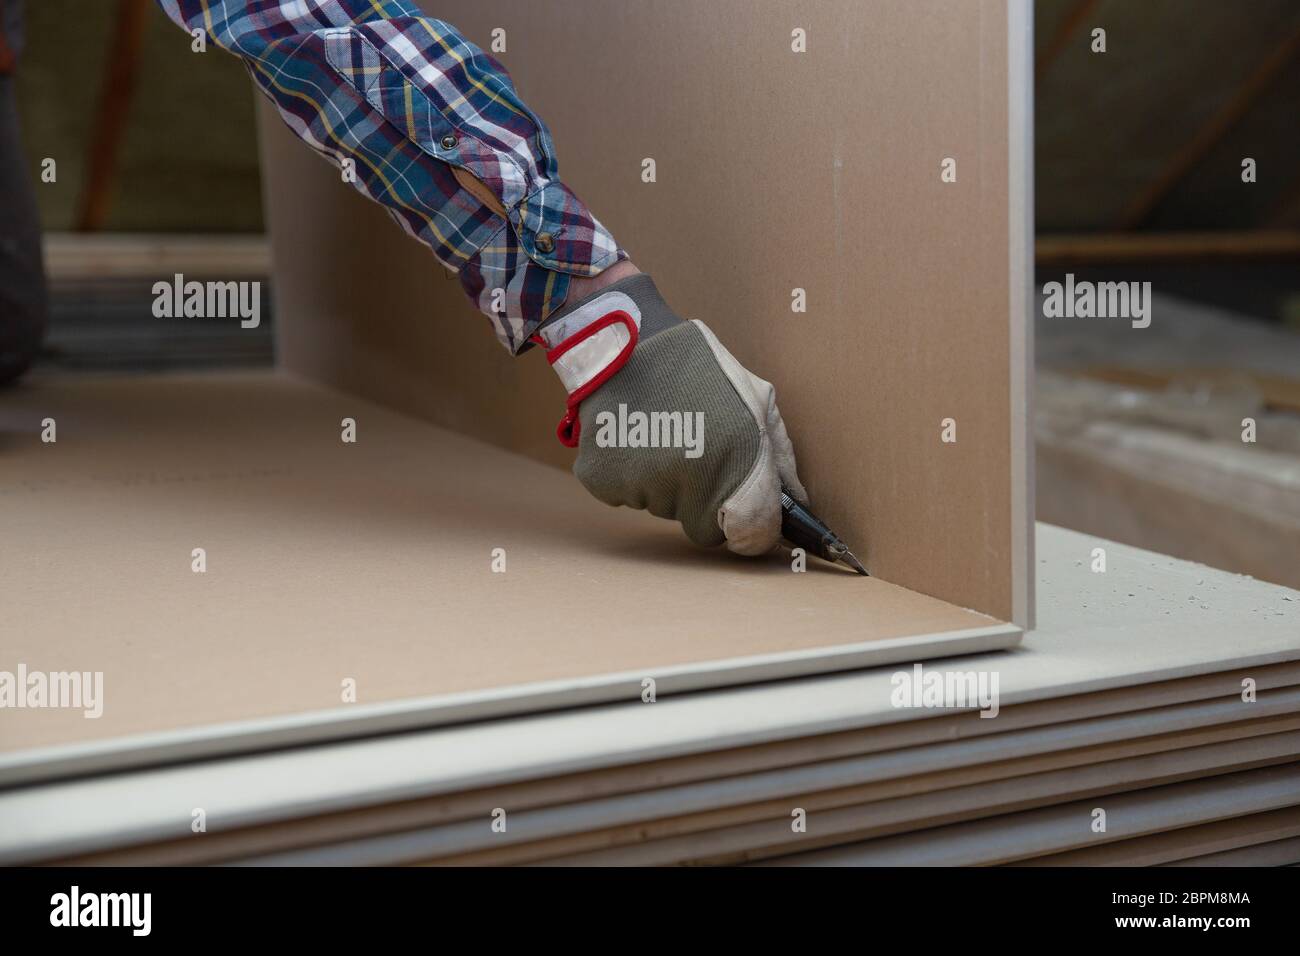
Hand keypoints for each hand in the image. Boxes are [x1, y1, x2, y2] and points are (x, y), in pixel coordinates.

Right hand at [540, 274, 805, 553]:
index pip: (752, 533)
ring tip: (661, 433)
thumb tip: (797, 507)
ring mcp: (643, 481)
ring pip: (664, 510)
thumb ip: (781, 459)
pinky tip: (634, 438)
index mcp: (738, 456)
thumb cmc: (699, 369)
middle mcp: (691, 475)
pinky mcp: (603, 480)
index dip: (752, 530)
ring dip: (666, 484)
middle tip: (693, 451)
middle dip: (703, 500)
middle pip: (704, 527)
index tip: (746, 520)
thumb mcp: (757, 400)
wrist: (625, 340)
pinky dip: (630, 477)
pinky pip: (627, 499)